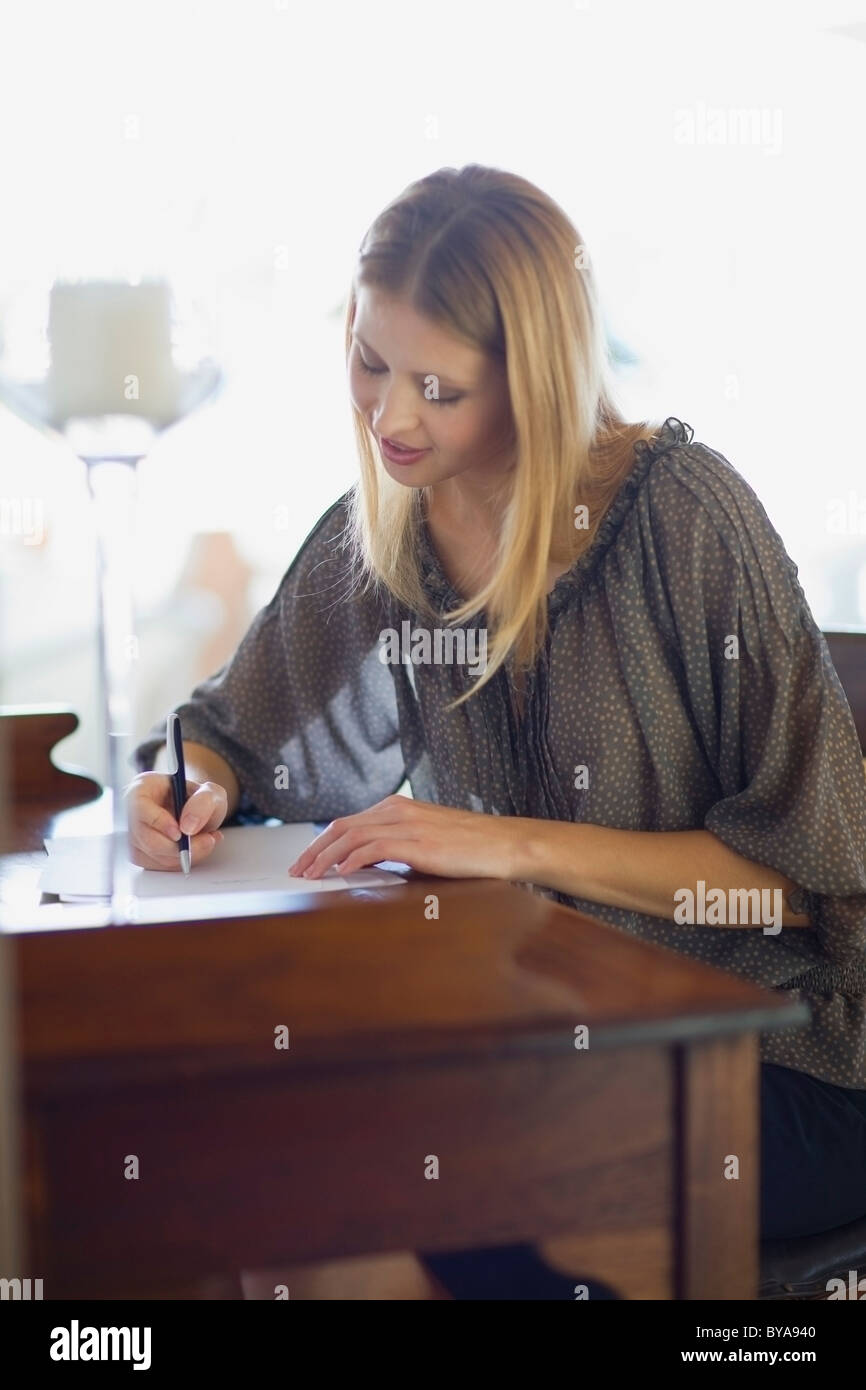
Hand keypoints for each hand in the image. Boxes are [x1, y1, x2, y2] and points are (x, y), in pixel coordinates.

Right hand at [126, 771, 226, 870]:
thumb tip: (188, 826)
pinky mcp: (142, 855)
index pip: (140, 808)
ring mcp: (134, 836)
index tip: (179, 833)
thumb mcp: (210, 792)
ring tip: (207, 841)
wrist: (197, 814)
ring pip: (152, 855)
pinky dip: (180, 862)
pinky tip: (196, 850)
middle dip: (177, 846)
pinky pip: (158, 866)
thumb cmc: (199, 800)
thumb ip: (203, 802)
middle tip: (207, 841)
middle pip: (145, 837)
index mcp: (142, 789)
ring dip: (183, 855)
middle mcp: (132, 813)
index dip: (159, 822)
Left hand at [288, 795, 526, 880]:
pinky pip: (372, 848)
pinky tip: (339, 873)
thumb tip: (368, 866)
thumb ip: (397, 847)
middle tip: (297, 871)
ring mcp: (407, 824)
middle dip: (314, 850)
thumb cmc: (471, 848)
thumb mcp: (426, 842)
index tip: (307, 861)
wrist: (504, 844)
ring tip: (310, 876)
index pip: (348, 822)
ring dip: (325, 858)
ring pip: (351, 836)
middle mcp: (398, 810)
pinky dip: (350, 860)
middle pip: (341, 826)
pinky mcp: (417, 842)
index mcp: (398, 807)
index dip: (322, 842)